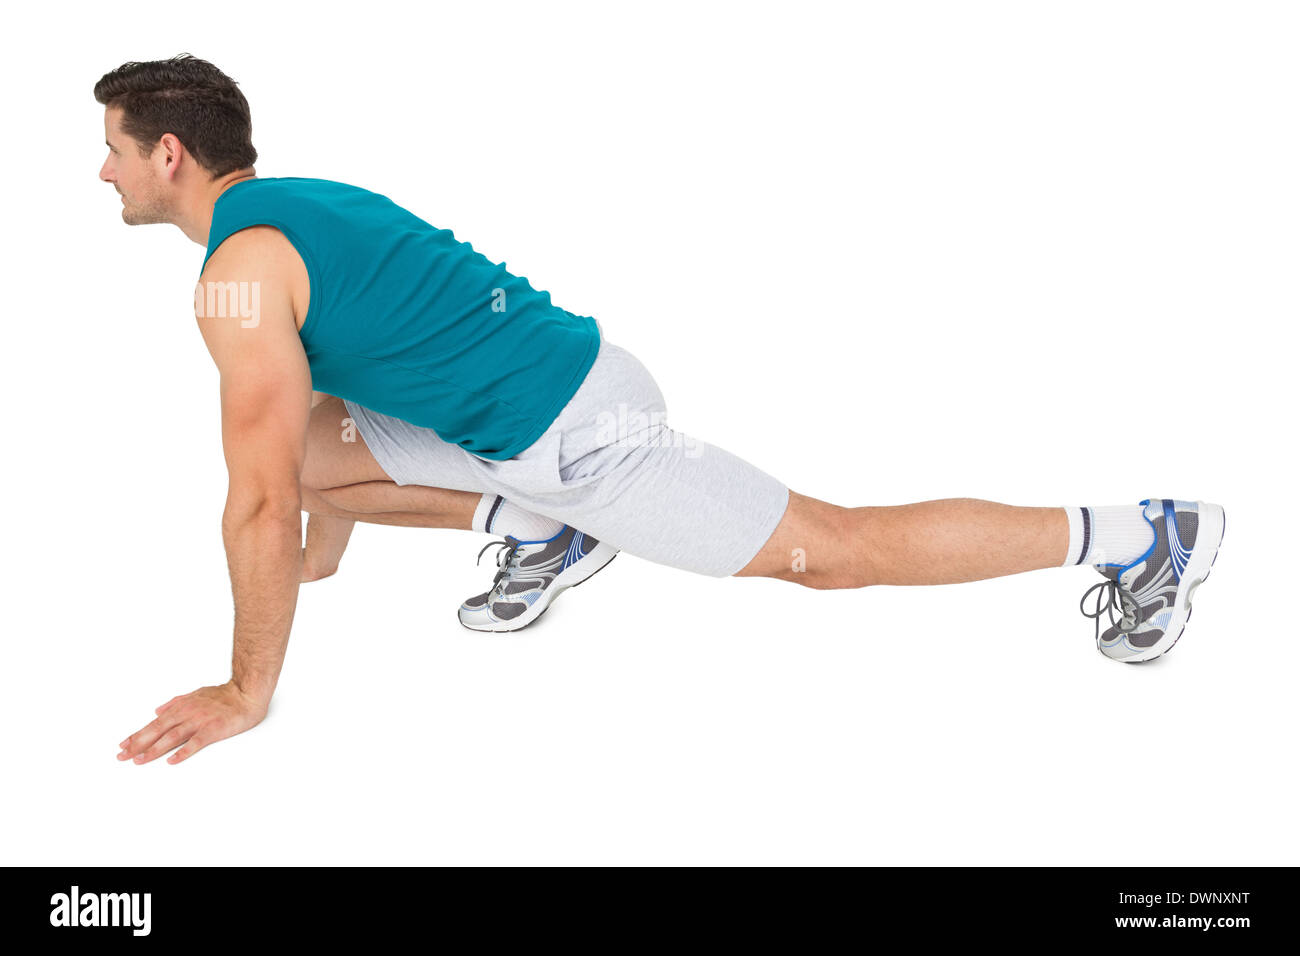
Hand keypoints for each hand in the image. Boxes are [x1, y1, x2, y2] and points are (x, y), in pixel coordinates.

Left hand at [117, 681, 268, 764]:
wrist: (247, 693)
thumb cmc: (224, 696)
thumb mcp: (196, 694)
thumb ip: (176, 703)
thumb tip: (158, 711)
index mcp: (182, 707)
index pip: (154, 723)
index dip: (137, 735)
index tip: (123, 745)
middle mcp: (187, 714)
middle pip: (158, 730)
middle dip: (138, 744)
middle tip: (122, 756)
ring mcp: (200, 721)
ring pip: (172, 737)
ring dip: (154, 749)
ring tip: (140, 760)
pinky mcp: (214, 729)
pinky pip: (196, 743)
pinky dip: (183, 752)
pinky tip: (172, 761)